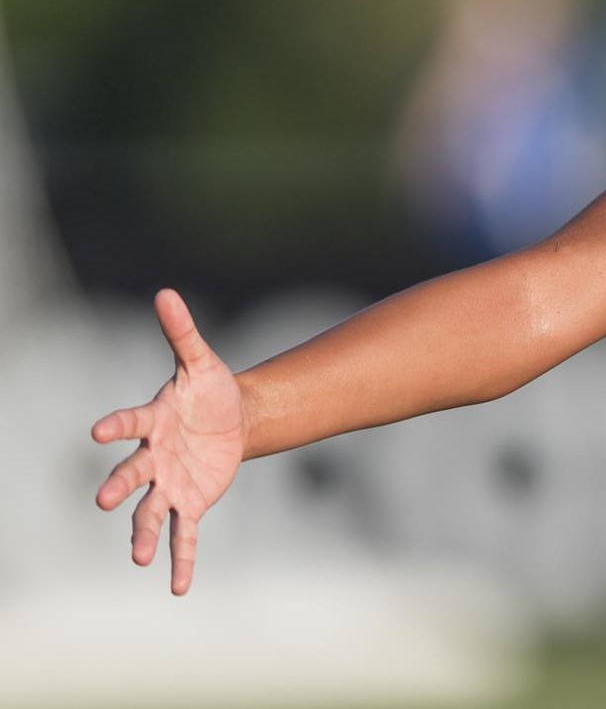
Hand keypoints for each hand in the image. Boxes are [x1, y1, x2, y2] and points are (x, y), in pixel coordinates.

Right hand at [91, 289, 243, 594]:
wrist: (233, 418)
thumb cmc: (210, 389)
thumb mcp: (201, 360)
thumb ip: (182, 332)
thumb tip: (165, 292)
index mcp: (153, 421)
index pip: (130, 423)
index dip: (116, 426)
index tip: (97, 432)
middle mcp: (153, 457)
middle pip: (132, 474)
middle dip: (120, 487)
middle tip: (105, 501)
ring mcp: (169, 483)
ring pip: (151, 512)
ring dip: (143, 533)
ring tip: (136, 557)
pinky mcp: (190, 502)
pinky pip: (184, 534)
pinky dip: (182, 559)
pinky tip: (179, 587)